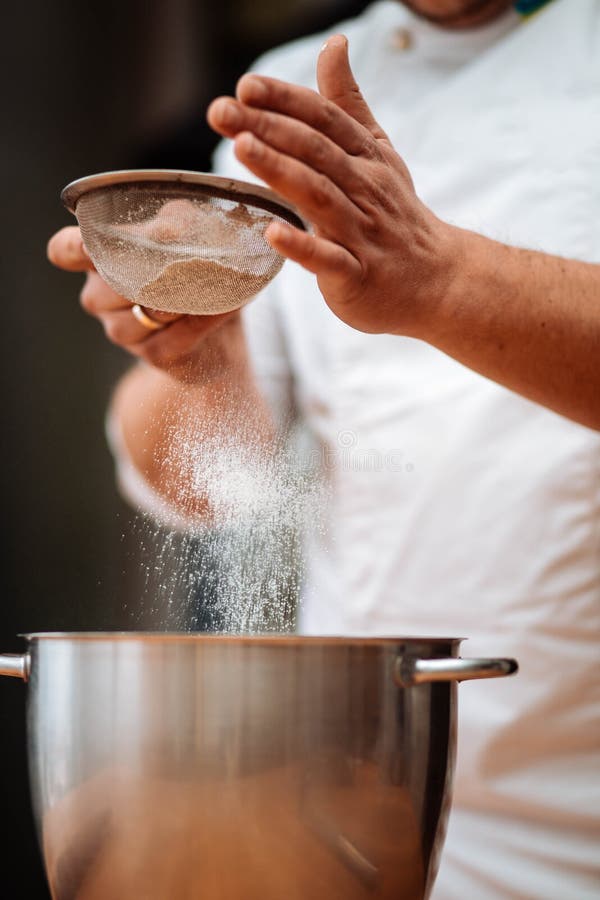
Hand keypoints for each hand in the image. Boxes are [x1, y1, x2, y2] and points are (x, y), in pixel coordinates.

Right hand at [47, 226, 243, 381]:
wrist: (222, 332)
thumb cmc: (200, 270)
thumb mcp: (195, 234)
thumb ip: (179, 219)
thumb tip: (170, 226)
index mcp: (98, 258)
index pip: (63, 250)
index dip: (73, 248)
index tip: (93, 246)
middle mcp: (101, 295)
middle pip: (107, 286)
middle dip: (148, 276)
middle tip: (183, 266)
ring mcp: (121, 329)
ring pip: (138, 315)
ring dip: (175, 301)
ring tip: (203, 290)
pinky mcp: (149, 354)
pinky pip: (171, 338)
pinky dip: (198, 322)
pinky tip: (216, 310)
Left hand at [207, 35, 459, 338]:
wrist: (437, 279)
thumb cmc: (396, 212)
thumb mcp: (378, 152)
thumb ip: (347, 103)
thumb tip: (333, 43)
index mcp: (367, 157)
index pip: (324, 119)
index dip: (285, 99)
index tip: (245, 86)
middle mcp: (365, 189)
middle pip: (315, 151)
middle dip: (268, 127)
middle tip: (221, 111)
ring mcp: (361, 234)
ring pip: (319, 197)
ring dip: (280, 171)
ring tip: (241, 149)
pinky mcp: (356, 276)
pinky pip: (328, 260)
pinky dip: (302, 246)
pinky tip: (272, 232)